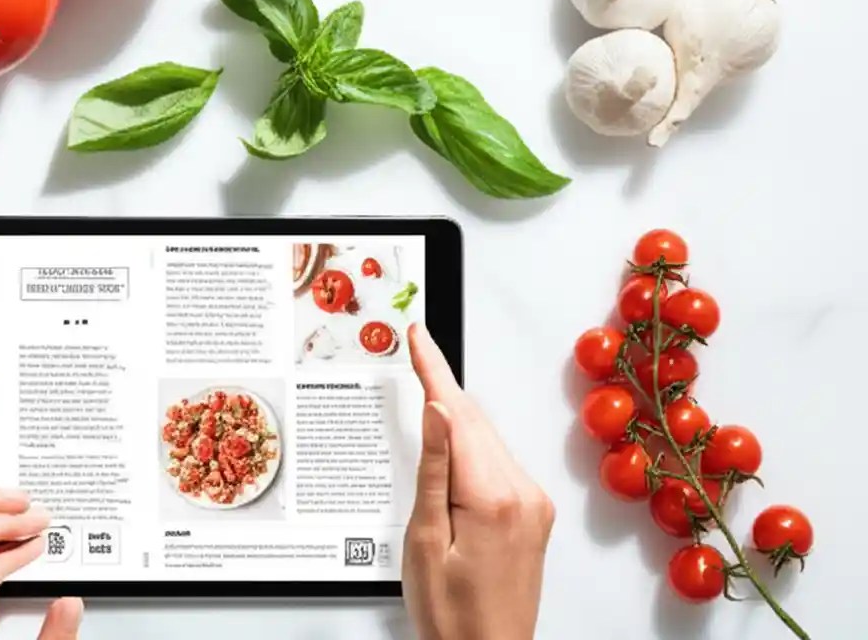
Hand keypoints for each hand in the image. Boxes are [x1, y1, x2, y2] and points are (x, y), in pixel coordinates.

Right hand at [402, 325, 554, 639]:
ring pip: (486, 439)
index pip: (457, 414)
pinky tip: (449, 446)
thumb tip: (435, 411)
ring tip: (423, 392)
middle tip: (416, 350)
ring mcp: (533, 504)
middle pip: (475, 421)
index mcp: (494, 496)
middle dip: (442, 386)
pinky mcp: (532, 514)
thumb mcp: (426, 540)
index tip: (419, 337)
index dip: (433, 370)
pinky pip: (497, 463)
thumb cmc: (452, 615)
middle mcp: (524, 493)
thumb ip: (434, 469)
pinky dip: (471, 446)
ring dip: (455, 416)